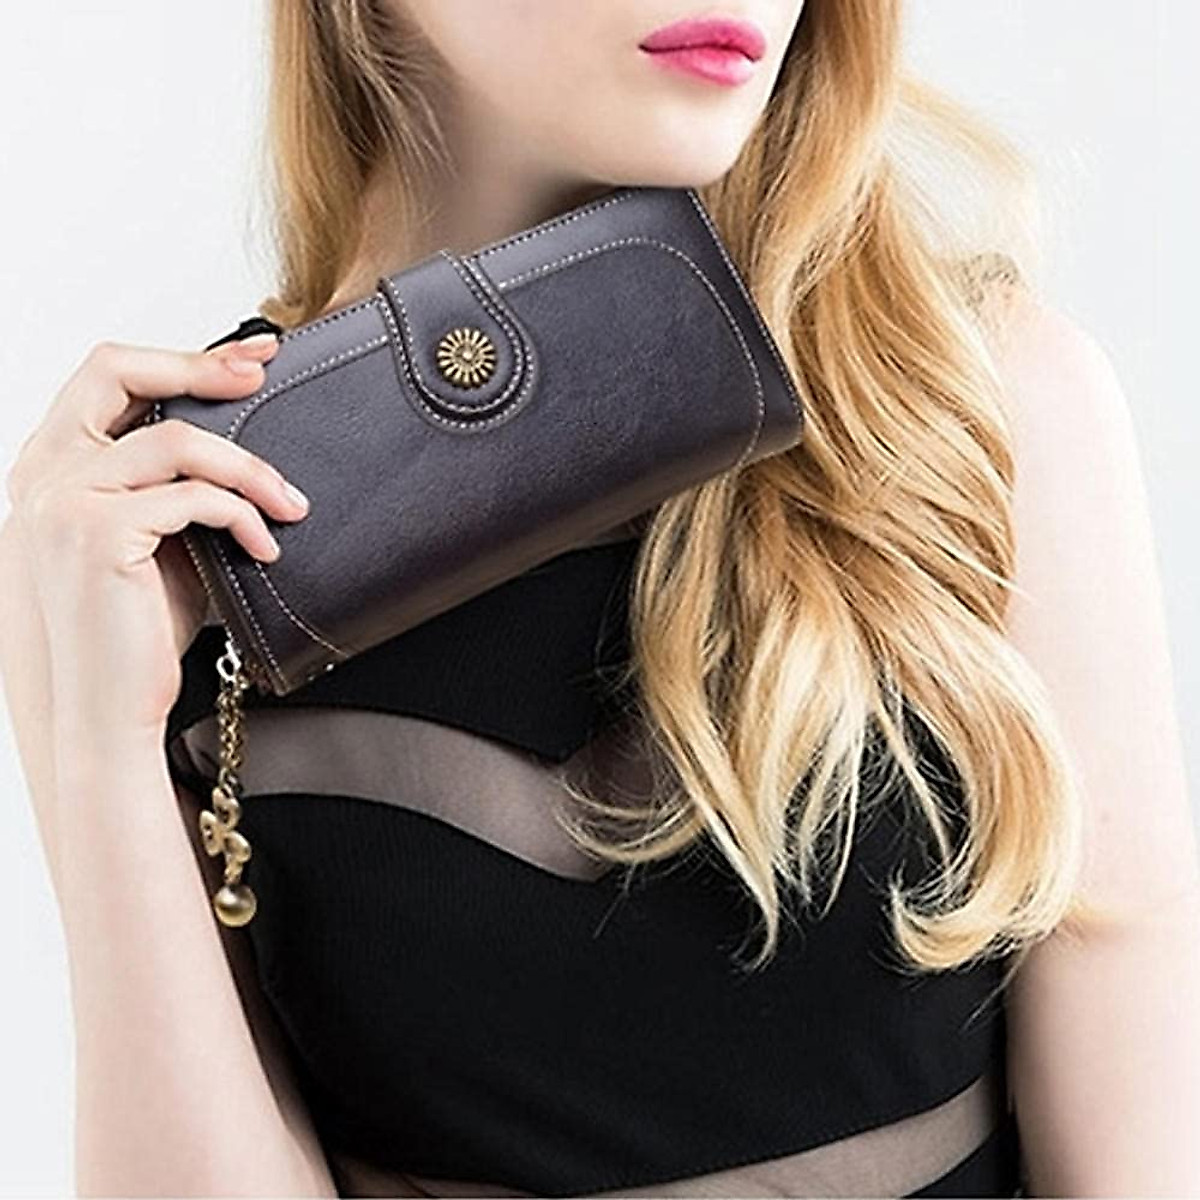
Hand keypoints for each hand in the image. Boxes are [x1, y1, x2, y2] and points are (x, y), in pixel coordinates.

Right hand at [4, 329, 310, 740]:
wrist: (111, 704)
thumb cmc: (138, 629)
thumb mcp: (163, 542)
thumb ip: (178, 488)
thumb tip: (246, 448)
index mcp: (53, 465)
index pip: (107, 374)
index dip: (181, 356)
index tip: (248, 358)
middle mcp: (44, 472)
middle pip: (120, 370)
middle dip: (201, 366)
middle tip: (264, 379)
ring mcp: (62, 500)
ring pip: (178, 442)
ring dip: (250, 470)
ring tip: (291, 505)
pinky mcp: (97, 534)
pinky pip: (194, 499)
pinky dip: (244, 517)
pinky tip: (267, 547)